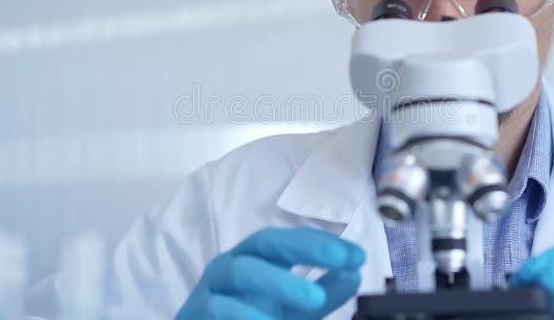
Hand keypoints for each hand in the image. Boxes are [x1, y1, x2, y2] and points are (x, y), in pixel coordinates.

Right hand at [175, 227, 365, 319]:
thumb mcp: (294, 311)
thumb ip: (324, 294)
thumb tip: (355, 273)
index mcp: (259, 260)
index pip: (292, 240)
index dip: (324, 244)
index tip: (358, 256)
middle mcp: (234, 265)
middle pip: (266, 242)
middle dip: (304, 247)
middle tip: (340, 260)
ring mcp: (211, 287)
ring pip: (241, 270)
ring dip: (279, 281)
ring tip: (313, 299)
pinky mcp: (195, 312)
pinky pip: (219, 308)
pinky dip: (245, 315)